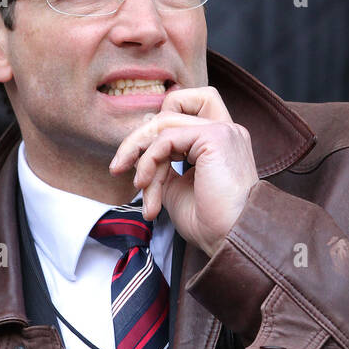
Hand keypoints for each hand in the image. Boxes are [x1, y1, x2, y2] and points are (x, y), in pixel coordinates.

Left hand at [109, 86, 258, 257]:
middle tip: (118, 167)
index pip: (184, 108)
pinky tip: (145, 184)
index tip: (136, 159)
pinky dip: (149, 160)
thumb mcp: (176, 188)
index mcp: (220, 140)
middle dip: (139, 138)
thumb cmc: (209, 224)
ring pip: (164, 122)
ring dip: (142, 157)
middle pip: (170, 109)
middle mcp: (225, 129)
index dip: (155, 127)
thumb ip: (163, 164)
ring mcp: (222, 130)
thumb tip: (140, 151)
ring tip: (139, 187)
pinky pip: (167, 138)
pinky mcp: (215, 137)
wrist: (230, 239)